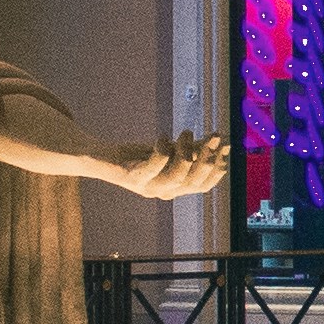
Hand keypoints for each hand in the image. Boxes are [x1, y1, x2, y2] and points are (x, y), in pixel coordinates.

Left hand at [112, 132, 227, 198]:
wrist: (98, 159)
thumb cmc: (135, 156)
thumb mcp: (168, 151)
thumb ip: (190, 149)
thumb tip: (217, 142)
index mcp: (173, 189)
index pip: (202, 186)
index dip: (217, 168)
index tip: (225, 145)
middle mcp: (162, 192)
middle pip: (193, 181)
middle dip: (208, 158)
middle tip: (214, 136)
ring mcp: (147, 187)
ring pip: (177, 176)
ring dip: (187, 152)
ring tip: (186, 132)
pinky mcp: (132, 177)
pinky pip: (152, 167)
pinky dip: (161, 152)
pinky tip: (162, 137)